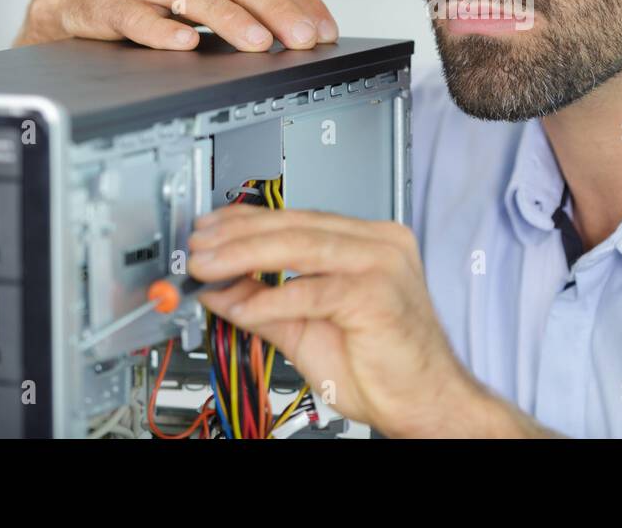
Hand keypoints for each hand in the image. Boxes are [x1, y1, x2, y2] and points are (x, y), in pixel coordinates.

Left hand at [186, 204, 541, 437]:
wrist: (425, 402)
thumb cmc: (381, 367)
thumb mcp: (307, 330)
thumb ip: (267, 306)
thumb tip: (222, 289)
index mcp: (368, 243)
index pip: (298, 220)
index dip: (247, 221)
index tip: (209, 229)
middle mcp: (379, 244)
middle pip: (296, 226)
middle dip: (237, 237)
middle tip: (197, 248)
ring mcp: (383, 264)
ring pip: (302, 247)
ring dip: (246, 256)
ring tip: (208, 267)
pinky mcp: (379, 293)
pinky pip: (314, 290)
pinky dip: (274, 298)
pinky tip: (243, 306)